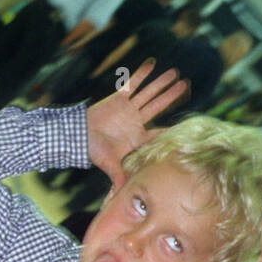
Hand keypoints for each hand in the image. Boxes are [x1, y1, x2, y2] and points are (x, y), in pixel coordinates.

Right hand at [85, 58, 186, 191]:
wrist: (76, 135)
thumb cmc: (93, 151)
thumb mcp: (109, 164)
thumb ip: (120, 178)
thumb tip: (124, 198)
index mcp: (136, 138)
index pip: (157, 133)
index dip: (170, 129)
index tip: (185, 125)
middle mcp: (135, 121)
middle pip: (157, 107)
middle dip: (171, 96)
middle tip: (185, 85)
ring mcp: (128, 109)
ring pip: (148, 93)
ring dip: (161, 83)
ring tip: (175, 73)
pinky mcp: (118, 98)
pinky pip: (132, 84)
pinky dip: (141, 74)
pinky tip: (152, 63)